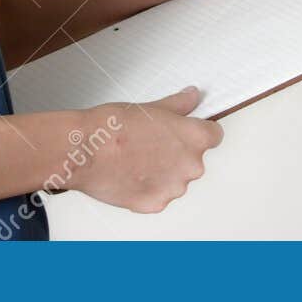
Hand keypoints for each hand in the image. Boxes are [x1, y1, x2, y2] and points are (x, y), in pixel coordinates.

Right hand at [66, 87, 223, 212]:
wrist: (86, 150)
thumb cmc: (114, 128)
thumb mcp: (152, 106)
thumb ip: (179, 104)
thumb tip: (191, 97)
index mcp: (194, 138)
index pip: (214, 135)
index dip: (199, 130)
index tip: (187, 130)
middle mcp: (190, 166)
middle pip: (193, 159)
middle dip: (177, 152)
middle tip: (151, 143)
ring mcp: (173, 188)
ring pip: (175, 179)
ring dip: (163, 172)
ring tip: (136, 158)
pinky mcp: (155, 204)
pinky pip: (158, 195)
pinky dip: (147, 188)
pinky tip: (130, 174)